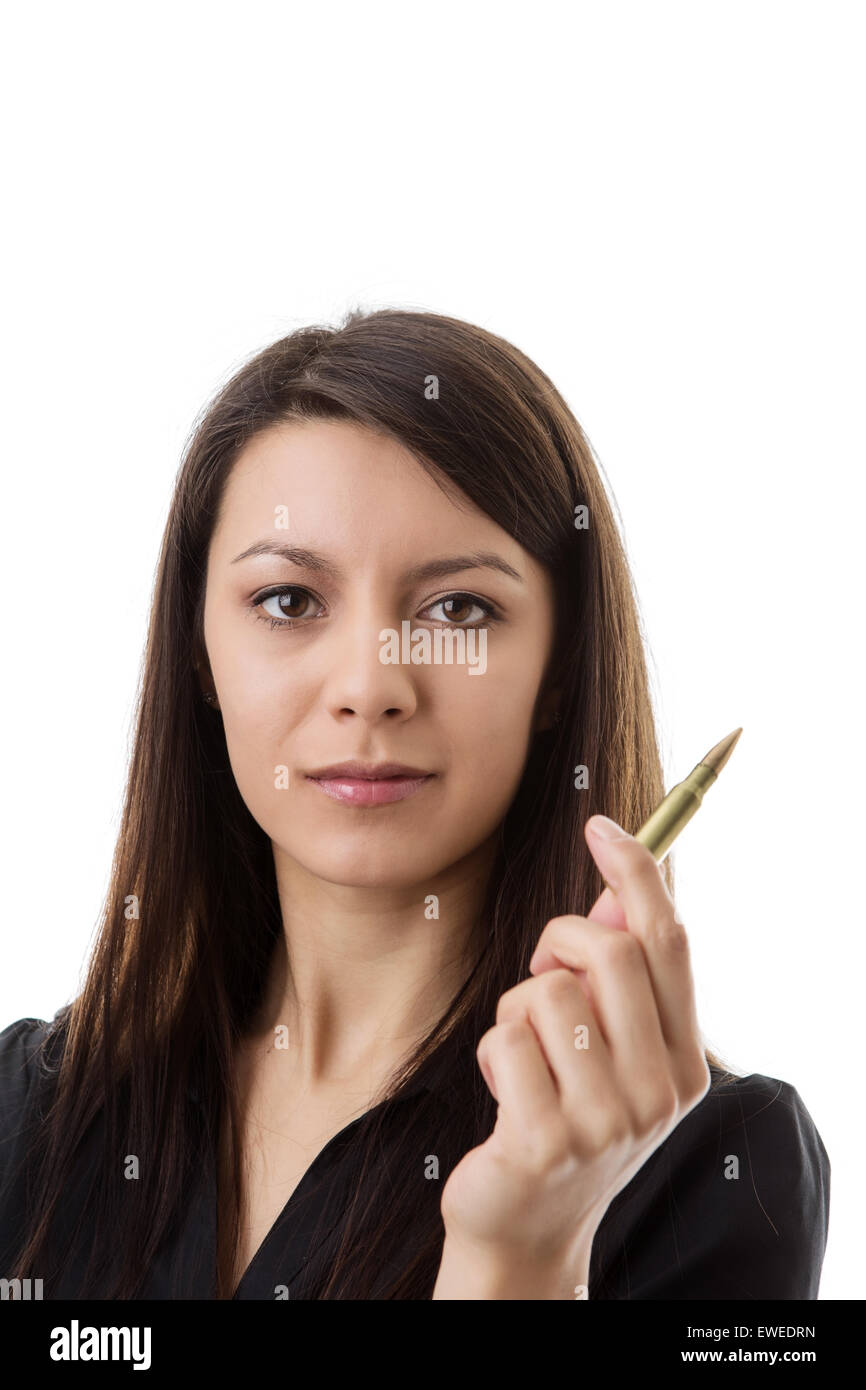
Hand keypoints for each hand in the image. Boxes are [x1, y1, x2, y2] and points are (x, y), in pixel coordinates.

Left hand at [433, 814, 710, 1295]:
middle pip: (608, 952)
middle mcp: (657, 1091)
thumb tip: (616, 889)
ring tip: (524, 1057)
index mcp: (682, 1061)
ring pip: (546, 992)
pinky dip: (495, 1051)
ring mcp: (605, 1119)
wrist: (527, 1228)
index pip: (670, 941)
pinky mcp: (544, 1137)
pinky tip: (504, 1090)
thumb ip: (620, 978)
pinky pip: (507, 1038)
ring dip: (518, 1010)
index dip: (635, 872)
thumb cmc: (564, 1119)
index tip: (599, 826)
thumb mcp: (609, 1052)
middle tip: (540, 978)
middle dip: (556, 943)